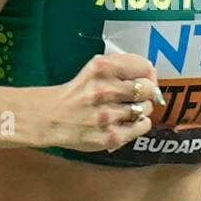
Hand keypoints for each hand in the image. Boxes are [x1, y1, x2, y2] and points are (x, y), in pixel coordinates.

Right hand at [42, 53, 165, 152]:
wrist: (49, 118)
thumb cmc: (77, 93)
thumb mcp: (95, 68)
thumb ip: (122, 65)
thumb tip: (150, 73)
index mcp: (102, 69)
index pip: (144, 67)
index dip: (147, 73)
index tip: (143, 79)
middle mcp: (106, 90)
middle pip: (148, 89)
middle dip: (146, 92)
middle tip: (135, 96)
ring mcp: (108, 115)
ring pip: (146, 108)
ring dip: (140, 109)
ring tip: (126, 110)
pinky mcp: (110, 136)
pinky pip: (142, 126)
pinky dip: (139, 124)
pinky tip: (127, 122)